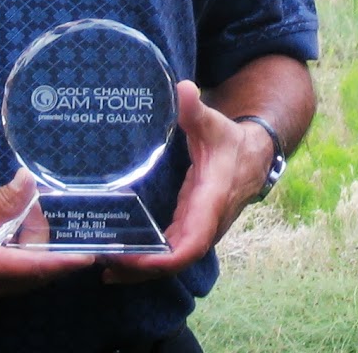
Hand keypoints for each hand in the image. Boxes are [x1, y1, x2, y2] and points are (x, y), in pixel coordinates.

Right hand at [0, 169, 92, 304]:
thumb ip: (3, 200)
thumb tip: (32, 184)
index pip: (37, 270)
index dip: (66, 261)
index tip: (92, 256)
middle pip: (28, 273)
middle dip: (42, 245)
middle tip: (42, 211)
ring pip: (13, 274)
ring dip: (24, 248)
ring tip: (24, 215)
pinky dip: (8, 253)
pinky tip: (5, 229)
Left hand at [101, 81, 270, 284]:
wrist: (254, 158)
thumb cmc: (230, 141)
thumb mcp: (213, 124)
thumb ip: (196, 110)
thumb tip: (183, 88)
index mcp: (211, 202)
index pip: (192, 243)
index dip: (166, 258)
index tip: (137, 259)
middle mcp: (206, 223)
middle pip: (175, 260)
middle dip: (142, 268)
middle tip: (105, 263)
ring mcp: (198, 230)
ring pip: (171, 261)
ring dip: (140, 269)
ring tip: (104, 266)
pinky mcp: (190, 229)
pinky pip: (169, 252)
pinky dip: (147, 260)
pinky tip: (119, 261)